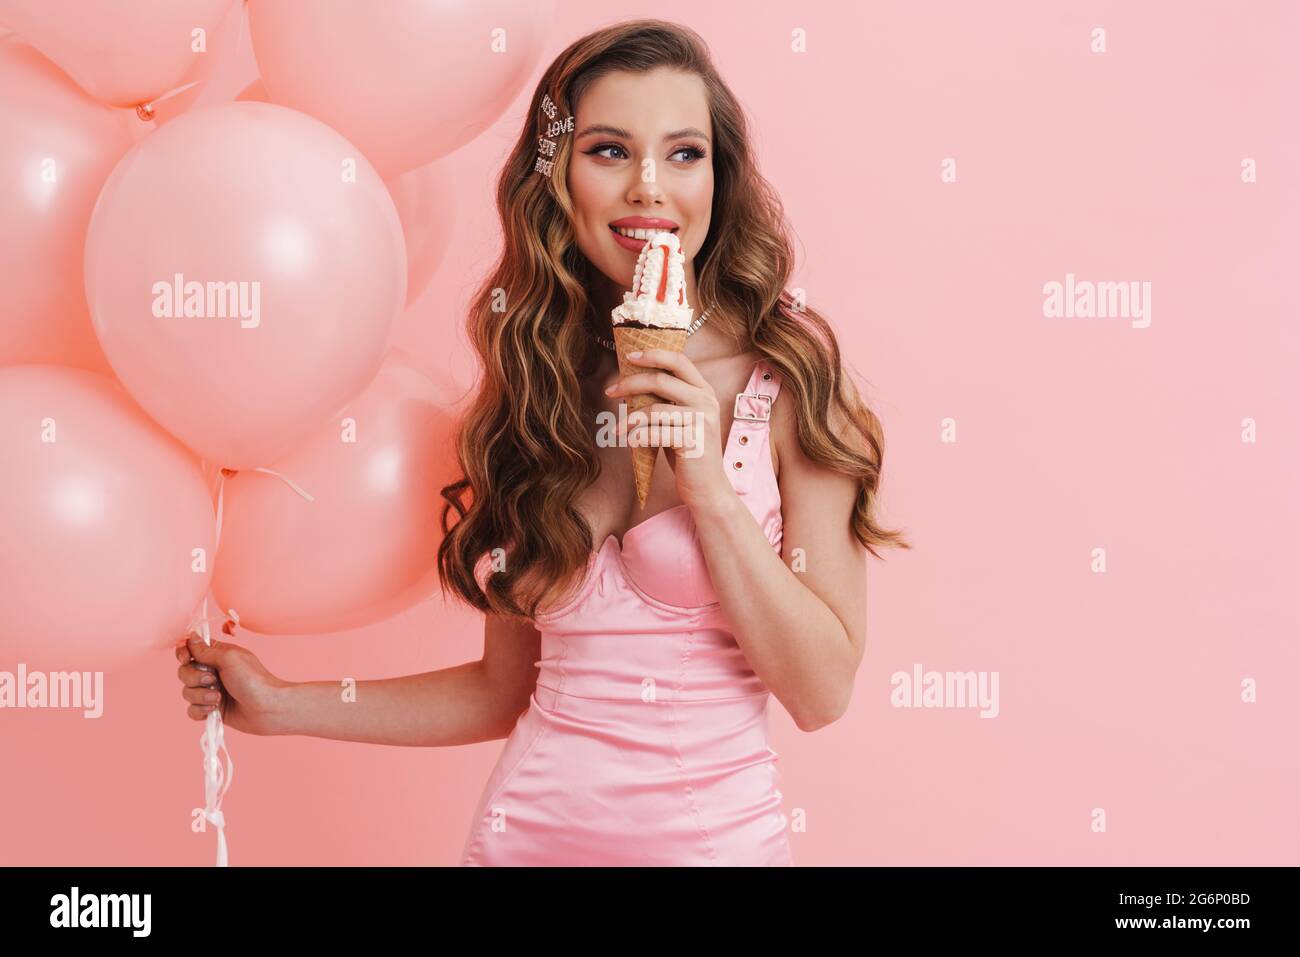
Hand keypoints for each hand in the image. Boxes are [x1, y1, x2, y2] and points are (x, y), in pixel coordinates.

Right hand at [174, 622, 289, 735]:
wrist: (266, 708)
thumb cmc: (253, 679)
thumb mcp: (229, 658)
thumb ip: (206, 650)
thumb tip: (191, 637)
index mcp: (217, 655)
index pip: (190, 650)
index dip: (183, 653)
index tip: (186, 658)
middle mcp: (212, 672)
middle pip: (184, 672)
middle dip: (194, 678)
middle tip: (213, 680)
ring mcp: (211, 691)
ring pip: (187, 692)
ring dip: (200, 696)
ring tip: (218, 698)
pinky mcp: (211, 709)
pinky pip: (192, 710)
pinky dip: (201, 710)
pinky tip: (214, 709)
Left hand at [606, 347, 733, 509]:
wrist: (707, 486)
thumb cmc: (687, 452)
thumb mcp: (680, 420)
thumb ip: (667, 400)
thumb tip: (631, 384)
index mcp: (704, 390)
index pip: (679, 360)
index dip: (653, 355)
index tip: (629, 357)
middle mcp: (706, 401)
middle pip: (661, 379)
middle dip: (630, 383)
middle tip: (610, 391)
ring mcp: (702, 420)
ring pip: (655, 409)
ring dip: (630, 418)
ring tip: (618, 428)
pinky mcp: (694, 441)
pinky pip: (656, 433)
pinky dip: (638, 437)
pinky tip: (629, 441)